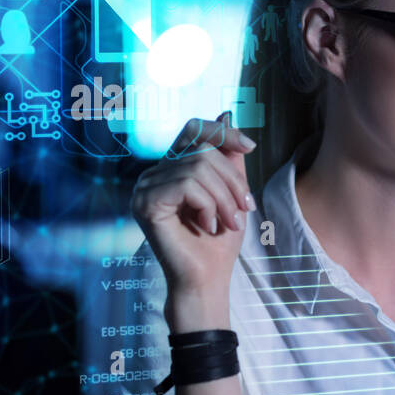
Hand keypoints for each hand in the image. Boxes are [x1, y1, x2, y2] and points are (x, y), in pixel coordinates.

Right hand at [131, 113, 256, 298]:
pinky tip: (209, 226)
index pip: (193, 130)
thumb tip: (226, 114)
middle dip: (232, 181)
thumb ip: (228, 158)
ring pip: (198, 168)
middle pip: (202, 151)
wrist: (206, 280)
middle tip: (244, 209)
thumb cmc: (218, 242)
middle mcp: (153, 175)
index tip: (250, 146)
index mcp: (171, 169)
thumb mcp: (231, 192)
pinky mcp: (145, 203)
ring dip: (224, 198)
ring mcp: (144, 188)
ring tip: (229, 222)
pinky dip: (208, 205)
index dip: (223, 132)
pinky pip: (187, 185)